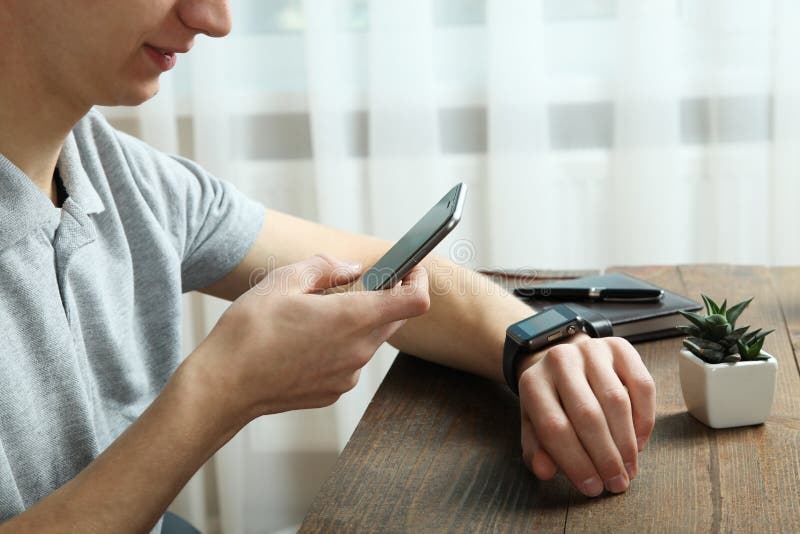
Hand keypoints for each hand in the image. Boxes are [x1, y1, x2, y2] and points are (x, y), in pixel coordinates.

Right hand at [189, 254, 429, 420]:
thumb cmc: (249, 331)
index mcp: (352, 318)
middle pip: (392, 319)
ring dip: (355, 324)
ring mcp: (348, 375)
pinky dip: (338, 347)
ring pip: (368, 341)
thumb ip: (324, 268)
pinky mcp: (334, 391)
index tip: (409, 269)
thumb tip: (350, 268)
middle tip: (352, 285)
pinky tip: (304, 343)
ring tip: (314, 316)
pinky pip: (349, 362)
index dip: (417, 280)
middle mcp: (358, 350)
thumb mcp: (283, 281)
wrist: (224, 385)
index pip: (413, 300)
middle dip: (382, 299)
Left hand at [517, 335, 655, 496]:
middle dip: (606, 457)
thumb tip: (545, 471)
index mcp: (532, 382)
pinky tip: (640, 441)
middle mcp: (560, 360)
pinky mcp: (620, 348)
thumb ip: (536, 450)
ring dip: (627, 443)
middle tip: (617, 483)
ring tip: (629, 468)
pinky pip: (642, 385)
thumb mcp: (534, 425)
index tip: (592, 487)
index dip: (575, 462)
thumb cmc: (551, 401)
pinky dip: (644, 418)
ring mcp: (591, 350)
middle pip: (588, 415)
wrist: (564, 360)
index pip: (554, 427)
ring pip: (616, 401)